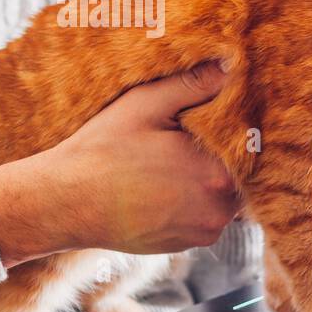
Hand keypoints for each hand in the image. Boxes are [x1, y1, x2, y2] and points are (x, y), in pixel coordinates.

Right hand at [0, 62, 237, 265]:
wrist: (64, 204)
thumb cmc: (102, 150)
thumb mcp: (145, 106)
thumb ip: (193, 86)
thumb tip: (229, 67)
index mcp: (216, 173)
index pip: (246, 146)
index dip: (230, 131)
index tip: (205, 123)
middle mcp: (220, 209)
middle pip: (240, 173)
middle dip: (221, 156)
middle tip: (186, 142)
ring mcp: (206, 231)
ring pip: (225, 196)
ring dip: (210, 180)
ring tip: (173, 164)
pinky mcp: (190, 244)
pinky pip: (207, 216)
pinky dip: (195, 201)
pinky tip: (166, 187)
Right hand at [0, 64, 311, 266]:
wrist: (61, 205)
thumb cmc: (100, 149)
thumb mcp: (147, 103)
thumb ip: (195, 83)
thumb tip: (235, 57)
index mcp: (220, 165)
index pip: (287, 160)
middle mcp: (223, 202)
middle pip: (281, 186)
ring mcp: (211, 227)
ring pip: (253, 202)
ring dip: (267, 188)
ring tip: (297, 176)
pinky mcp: (198, 243)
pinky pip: (226, 217)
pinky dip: (228, 200)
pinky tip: (215, 186)